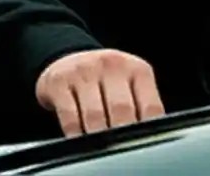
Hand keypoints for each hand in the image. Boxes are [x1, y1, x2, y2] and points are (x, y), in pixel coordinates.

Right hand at [35, 49, 164, 136]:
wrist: (68, 60)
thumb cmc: (105, 80)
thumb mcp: (129, 85)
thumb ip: (141, 106)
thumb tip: (149, 136)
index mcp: (137, 69)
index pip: (150, 106)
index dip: (148, 130)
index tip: (142, 143)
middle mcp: (112, 65)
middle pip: (122, 110)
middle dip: (122, 134)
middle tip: (121, 149)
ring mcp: (84, 71)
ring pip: (95, 115)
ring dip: (98, 137)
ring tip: (101, 147)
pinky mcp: (59, 81)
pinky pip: (70, 116)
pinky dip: (76, 133)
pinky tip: (79, 139)